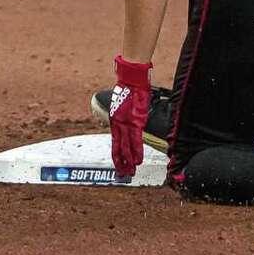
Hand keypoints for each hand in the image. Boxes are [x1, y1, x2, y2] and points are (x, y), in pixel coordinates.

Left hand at [108, 55, 151, 177]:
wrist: (130, 80)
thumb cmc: (128, 89)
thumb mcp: (122, 104)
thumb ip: (123, 114)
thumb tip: (127, 117)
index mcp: (115, 121)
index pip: (115, 142)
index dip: (117, 155)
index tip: (118, 164)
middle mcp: (119, 125)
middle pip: (119, 148)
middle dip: (121, 162)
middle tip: (123, 174)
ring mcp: (126, 124)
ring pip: (126, 147)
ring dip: (129, 161)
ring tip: (130, 172)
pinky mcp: (135, 122)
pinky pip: (136, 141)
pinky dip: (137, 152)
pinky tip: (138, 161)